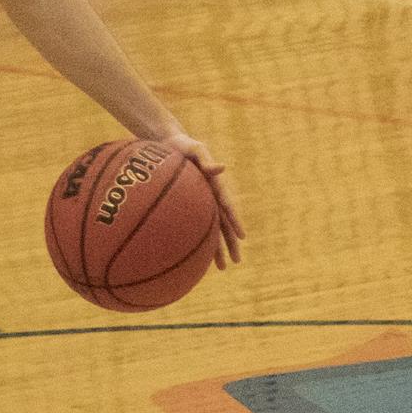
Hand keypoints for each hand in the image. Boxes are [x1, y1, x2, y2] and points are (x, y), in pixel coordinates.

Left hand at [162, 133, 244, 269]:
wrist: (170, 144)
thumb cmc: (183, 145)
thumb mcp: (194, 148)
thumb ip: (205, 159)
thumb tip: (221, 168)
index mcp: (215, 185)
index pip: (227, 205)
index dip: (234, 220)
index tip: (242, 235)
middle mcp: (212, 197)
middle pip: (224, 224)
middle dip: (231, 243)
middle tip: (238, 260)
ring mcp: (203, 203)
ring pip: (212, 230)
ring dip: (219, 249)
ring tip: (224, 268)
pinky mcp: (191, 206)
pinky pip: (196, 226)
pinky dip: (199, 241)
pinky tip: (199, 258)